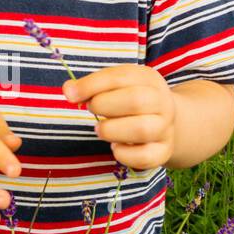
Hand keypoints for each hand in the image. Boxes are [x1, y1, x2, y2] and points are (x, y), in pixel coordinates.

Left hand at [62, 65, 176, 169]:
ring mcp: (165, 128)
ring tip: (101, 130)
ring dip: (111, 130)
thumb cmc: (130, 101)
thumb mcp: (115, 86)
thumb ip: (91, 86)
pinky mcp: (163, 151)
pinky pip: (145, 156)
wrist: (163, 121)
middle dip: (104, 106)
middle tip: (92, 110)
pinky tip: (115, 147)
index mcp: (148, 79)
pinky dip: (124, 154)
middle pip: (135, 101)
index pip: (121, 77)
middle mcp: (161, 102)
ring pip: (141, 130)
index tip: (70, 95)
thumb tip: (69, 91)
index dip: (91, 85)